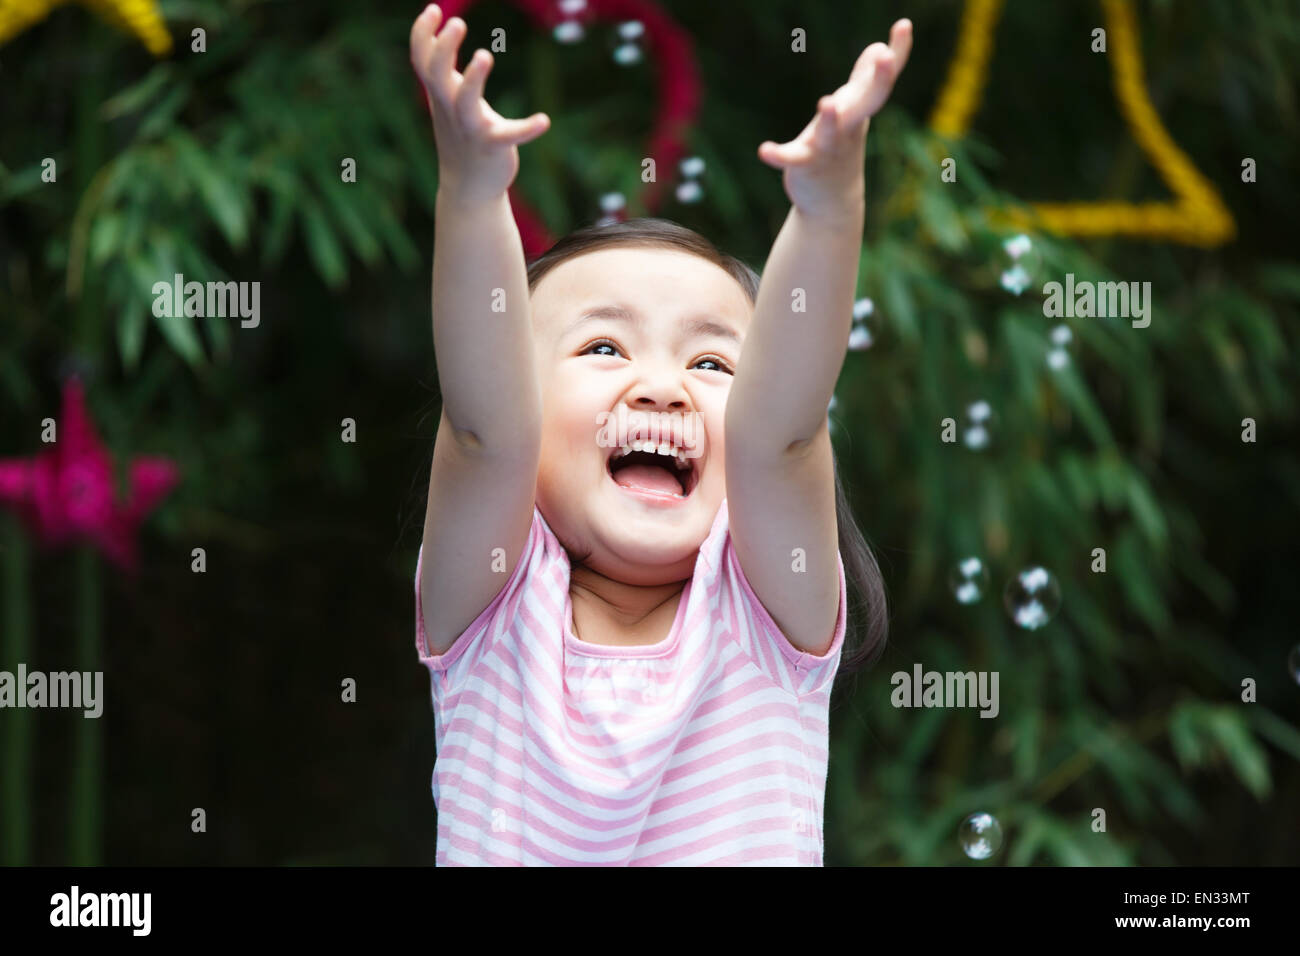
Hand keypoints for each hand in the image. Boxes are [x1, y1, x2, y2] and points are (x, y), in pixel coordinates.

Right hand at [409, 3, 550, 201]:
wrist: (468, 188)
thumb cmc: (461, 136)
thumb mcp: (448, 101)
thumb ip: (445, 71)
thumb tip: (442, 35)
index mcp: (441, 95)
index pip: (422, 61)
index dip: (422, 34)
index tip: (434, 9)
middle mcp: (451, 110)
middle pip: (437, 75)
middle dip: (443, 48)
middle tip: (458, 22)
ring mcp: (471, 129)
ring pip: (465, 102)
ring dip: (473, 79)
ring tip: (484, 55)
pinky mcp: (494, 147)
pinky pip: (509, 136)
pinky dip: (526, 128)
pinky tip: (544, 120)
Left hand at [757, 19, 911, 219]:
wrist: (831, 201)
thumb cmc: (842, 147)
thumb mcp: (854, 111)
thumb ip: (863, 79)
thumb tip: (878, 48)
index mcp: (859, 109)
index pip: (882, 80)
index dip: (897, 53)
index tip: (904, 25)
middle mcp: (848, 126)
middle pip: (867, 103)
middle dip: (878, 81)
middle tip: (885, 56)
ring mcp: (827, 146)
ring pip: (830, 132)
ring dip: (829, 120)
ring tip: (827, 102)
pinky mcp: (803, 164)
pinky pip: (791, 158)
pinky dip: (779, 155)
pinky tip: (764, 151)